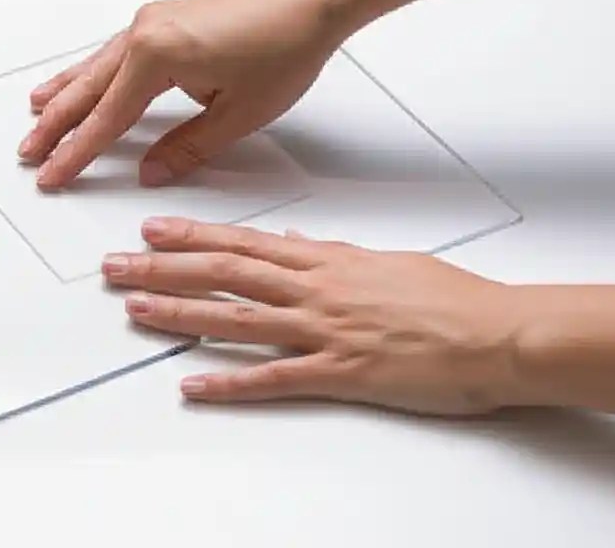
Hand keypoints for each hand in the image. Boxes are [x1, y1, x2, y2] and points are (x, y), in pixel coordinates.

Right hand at [18, 0, 350, 189]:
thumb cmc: (285, 45)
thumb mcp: (238, 115)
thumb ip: (187, 148)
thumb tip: (150, 171)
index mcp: (156, 57)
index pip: (106, 119)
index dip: (76, 154)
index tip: (52, 176)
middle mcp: (144, 33)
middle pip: (88, 90)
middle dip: (56, 126)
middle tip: (29, 155)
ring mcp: (152, 21)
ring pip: (94, 67)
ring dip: (64, 95)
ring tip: (35, 115)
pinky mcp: (164, 18)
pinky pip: (112, 52)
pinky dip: (89, 71)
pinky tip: (79, 78)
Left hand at [102, 217, 527, 414]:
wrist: (497, 332)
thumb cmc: (449, 297)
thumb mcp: (382, 260)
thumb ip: (328, 253)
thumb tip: (289, 240)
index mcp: (325, 260)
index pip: (243, 242)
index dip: (191, 235)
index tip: (152, 229)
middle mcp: (314, 290)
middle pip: (224, 274)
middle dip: (164, 269)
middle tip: (117, 265)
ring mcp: (323, 331)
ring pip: (236, 318)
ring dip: (180, 315)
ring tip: (135, 310)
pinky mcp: (339, 373)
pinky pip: (273, 378)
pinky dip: (229, 383)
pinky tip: (192, 386)